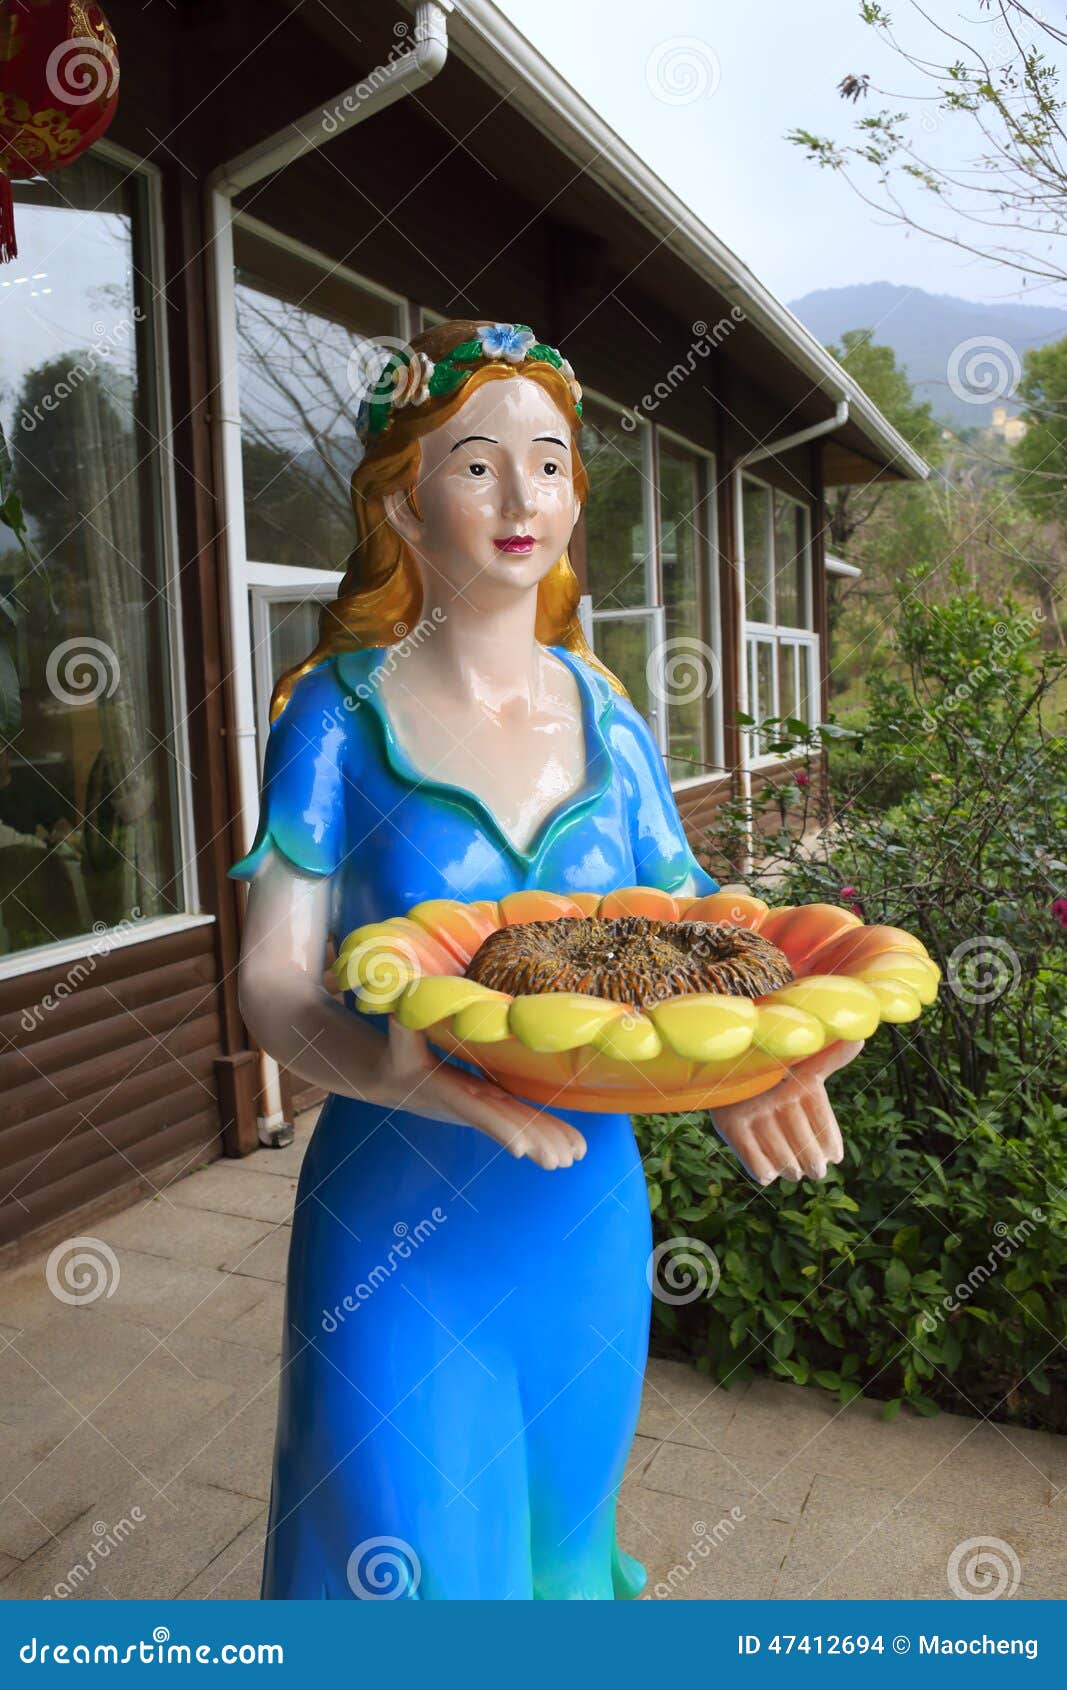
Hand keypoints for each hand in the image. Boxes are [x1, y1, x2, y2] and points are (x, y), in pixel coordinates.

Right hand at [364, 1019, 587, 1172]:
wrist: (393, 1078)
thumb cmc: (396, 1052)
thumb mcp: (398, 1036)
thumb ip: (402, 1023)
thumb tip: (403, 1007)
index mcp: (447, 1089)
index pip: (476, 1110)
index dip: (498, 1127)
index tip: (520, 1148)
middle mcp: (469, 1102)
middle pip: (504, 1125)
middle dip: (532, 1142)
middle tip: (560, 1162)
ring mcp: (483, 1105)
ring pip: (519, 1125)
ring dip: (545, 1142)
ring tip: (573, 1158)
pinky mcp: (493, 1103)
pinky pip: (523, 1119)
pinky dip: (548, 1131)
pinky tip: (573, 1147)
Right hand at [709, 1039, 863, 1184]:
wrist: (722, 1068)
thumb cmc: (770, 1070)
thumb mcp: (800, 1063)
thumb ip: (830, 1058)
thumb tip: (858, 1040)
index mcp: (804, 1083)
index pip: (825, 1128)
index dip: (830, 1147)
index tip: (832, 1156)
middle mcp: (780, 1097)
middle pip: (808, 1154)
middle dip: (813, 1166)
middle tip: (813, 1170)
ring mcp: (754, 1112)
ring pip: (785, 1164)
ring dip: (789, 1171)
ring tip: (791, 1170)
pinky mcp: (730, 1126)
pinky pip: (759, 1167)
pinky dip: (765, 1172)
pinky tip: (767, 1169)